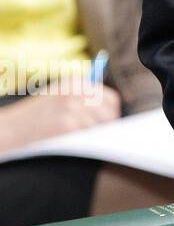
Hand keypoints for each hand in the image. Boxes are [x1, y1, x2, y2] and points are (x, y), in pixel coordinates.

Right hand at [0, 85, 121, 151]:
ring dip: (93, 135)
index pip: (111, 98)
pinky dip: (84, 142)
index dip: (111, 113)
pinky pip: (88, 136)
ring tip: (76, 138)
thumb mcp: (55, 96)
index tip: (108, 124)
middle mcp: (77, 92)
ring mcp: (73, 108)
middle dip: (106, 126)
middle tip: (98, 135)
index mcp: (75, 83)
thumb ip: (81, 97)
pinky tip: (70, 142)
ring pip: (100, 126)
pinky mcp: (68, 125)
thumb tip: (110, 110)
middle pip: (110, 113)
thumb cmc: (31, 116)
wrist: (8, 127)